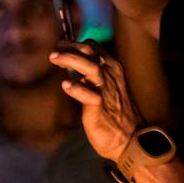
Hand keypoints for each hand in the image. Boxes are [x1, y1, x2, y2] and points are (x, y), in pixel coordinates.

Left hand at [51, 40, 142, 162]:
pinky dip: (77, 89)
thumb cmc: (114, 112)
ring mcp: (106, 91)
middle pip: (89, 52)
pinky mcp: (100, 108)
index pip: (93, 47)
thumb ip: (91, 74)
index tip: (60, 46)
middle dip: (69, 48)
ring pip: (90, 68)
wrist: (130, 138)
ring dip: (71, 60)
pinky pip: (90, 96)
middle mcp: (110, 76)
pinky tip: (65, 85)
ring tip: (54, 58)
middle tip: (53, 52)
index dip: (74, 44)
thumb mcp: (105, 87)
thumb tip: (71, 64)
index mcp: (111, 68)